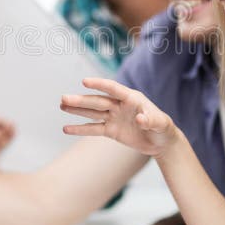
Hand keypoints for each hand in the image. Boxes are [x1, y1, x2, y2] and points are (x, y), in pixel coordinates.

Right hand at [60, 78, 178, 157]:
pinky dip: (80, 129)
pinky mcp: (111, 131)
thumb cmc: (163, 129)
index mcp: (132, 98)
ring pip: (92, 113)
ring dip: (77, 110)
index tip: (84, 82)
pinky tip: (66, 128)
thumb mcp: (161, 124)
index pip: (113, 89)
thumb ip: (151, 120)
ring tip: (62, 105)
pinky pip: (94, 129)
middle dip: (81, 101)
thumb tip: (140, 119)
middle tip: (64, 98)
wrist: (161, 142)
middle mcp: (120, 105)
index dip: (99, 85)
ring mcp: (114, 117)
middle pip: (98, 101)